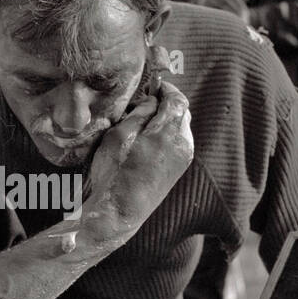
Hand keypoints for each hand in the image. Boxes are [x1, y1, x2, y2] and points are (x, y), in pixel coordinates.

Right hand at [80, 80, 193, 247]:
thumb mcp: (120, 134)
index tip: (151, 86)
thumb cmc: (114, 172)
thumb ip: (140, 113)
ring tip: (144, 122)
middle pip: (182, 113)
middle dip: (166, 104)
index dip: (165, 89)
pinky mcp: (179, 170)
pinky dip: (168, 135)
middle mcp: (183, 144)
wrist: (120, 212)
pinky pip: (179, 143)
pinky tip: (148, 141)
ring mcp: (184, 158)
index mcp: (169, 132)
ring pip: (181, 128)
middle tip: (144, 102)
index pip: (177, 99)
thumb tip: (152, 101)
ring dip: (166, 121)